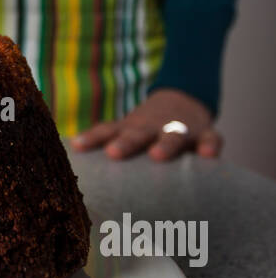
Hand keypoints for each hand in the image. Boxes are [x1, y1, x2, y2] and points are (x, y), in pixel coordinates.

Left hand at [69, 88, 222, 161]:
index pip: (107, 131)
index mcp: (129, 129)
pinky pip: (211, 139)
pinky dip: (210, 146)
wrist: (183, 99)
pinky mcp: (205, 133)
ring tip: (157, 156)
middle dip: (125, 143)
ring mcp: (179, 129)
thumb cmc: (145, 131)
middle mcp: (151, 128)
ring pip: (173, 135)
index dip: (91, 137)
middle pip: (136, 133)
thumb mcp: (126, 133)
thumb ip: (105, 150)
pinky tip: (208, 158)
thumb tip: (68, 178)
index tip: (76, 146)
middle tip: (113, 153)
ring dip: (165, 144)